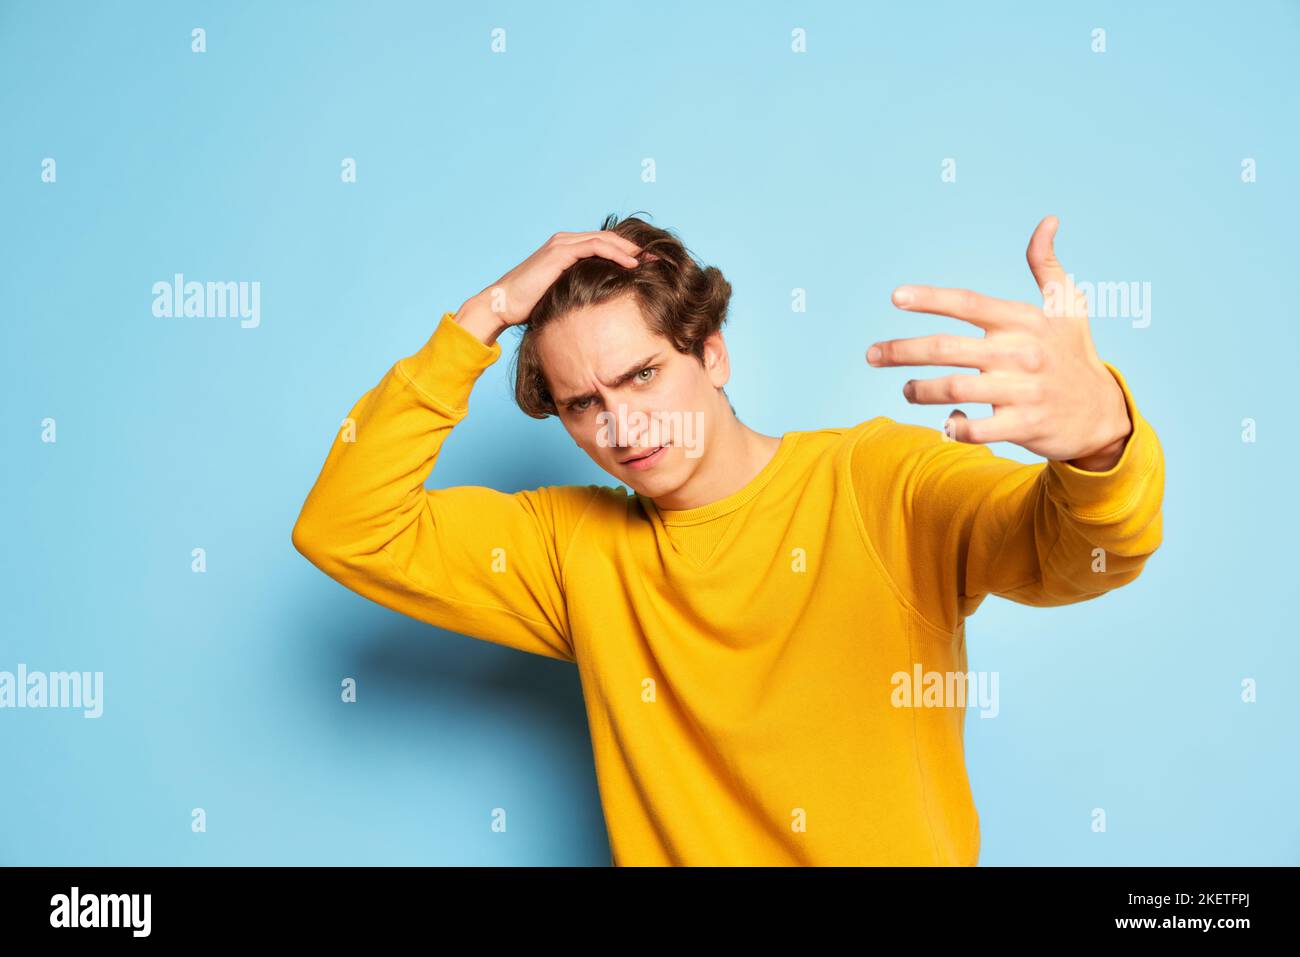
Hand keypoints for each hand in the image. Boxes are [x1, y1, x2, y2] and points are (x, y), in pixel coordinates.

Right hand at [454, 230, 646, 344]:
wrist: (504, 305)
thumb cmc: (530, 306)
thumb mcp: (562, 296)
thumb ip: (580, 291)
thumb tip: (603, 308)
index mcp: (567, 250)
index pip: (604, 245)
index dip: (628, 253)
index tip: (650, 266)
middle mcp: (565, 242)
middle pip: (609, 239)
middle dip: (635, 249)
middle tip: (658, 259)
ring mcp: (562, 244)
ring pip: (605, 239)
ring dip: (630, 250)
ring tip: (650, 261)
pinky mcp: (559, 252)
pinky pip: (595, 247)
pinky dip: (616, 254)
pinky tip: (631, 265)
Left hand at [866, 216, 1132, 469]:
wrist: (1104, 413)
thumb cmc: (1075, 354)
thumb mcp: (1068, 307)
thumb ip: (1047, 266)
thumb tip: (1048, 221)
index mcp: (1023, 321)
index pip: (968, 303)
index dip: (930, 298)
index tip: (895, 297)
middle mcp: (1021, 353)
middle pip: (946, 349)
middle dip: (901, 351)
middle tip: (871, 354)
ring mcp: (1023, 391)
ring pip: (954, 389)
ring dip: (920, 390)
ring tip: (906, 388)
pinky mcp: (1024, 425)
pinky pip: (976, 429)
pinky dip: (953, 427)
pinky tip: (945, 423)